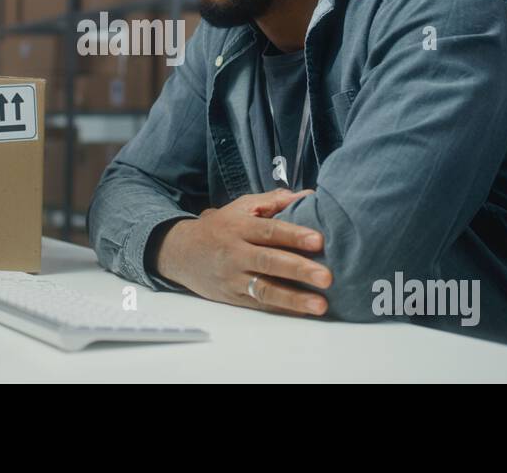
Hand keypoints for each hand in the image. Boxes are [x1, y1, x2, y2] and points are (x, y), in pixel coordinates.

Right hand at [155, 189, 331, 316]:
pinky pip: (260, 304)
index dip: (294, 235)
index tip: (318, 240)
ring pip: (265, 289)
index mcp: (239, 227)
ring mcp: (233, 278)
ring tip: (320, 304)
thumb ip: (273, 201)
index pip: (268, 230)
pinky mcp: (234, 297)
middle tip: (327, 277)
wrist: (180, 252)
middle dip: (299, 269)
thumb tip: (307, 195)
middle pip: (269, 261)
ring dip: (294, 299)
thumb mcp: (241, 206)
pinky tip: (304, 311)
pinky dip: (283, 308)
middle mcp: (235, 253)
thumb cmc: (219, 227)